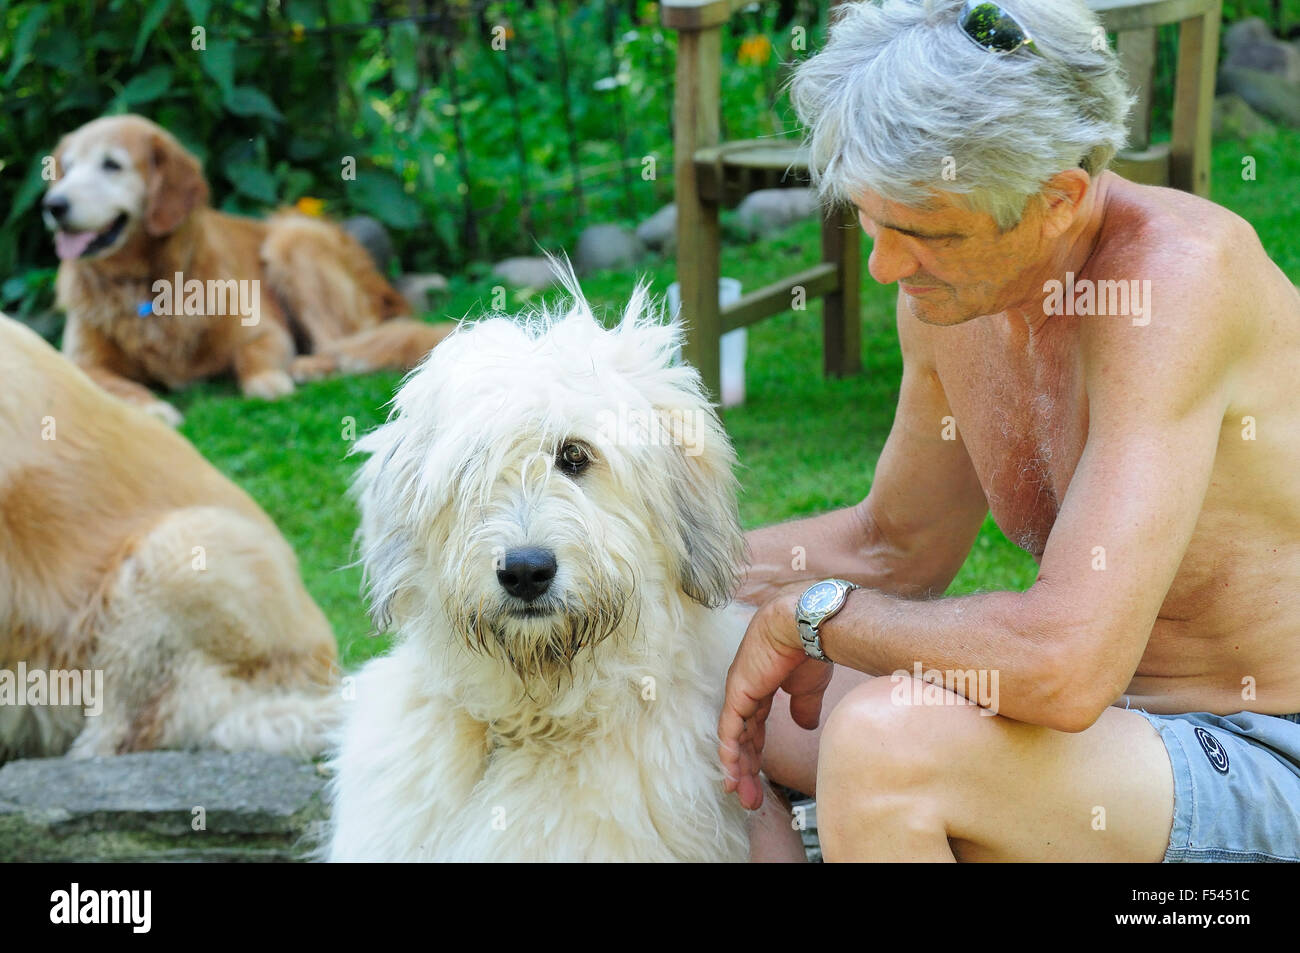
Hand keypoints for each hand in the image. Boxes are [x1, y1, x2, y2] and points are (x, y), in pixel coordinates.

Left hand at [718, 586, 834, 809]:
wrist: (806, 625)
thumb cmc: (810, 648)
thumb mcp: (808, 687)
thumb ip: (803, 706)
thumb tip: (805, 725)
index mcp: (762, 689)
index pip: (754, 729)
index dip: (755, 755)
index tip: (757, 780)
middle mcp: (746, 692)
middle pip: (742, 738)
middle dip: (746, 769)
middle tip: (749, 799)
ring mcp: (739, 692)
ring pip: (734, 739)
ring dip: (738, 769)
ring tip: (742, 796)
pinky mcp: (737, 692)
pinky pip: (730, 729)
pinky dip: (729, 752)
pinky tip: (731, 773)